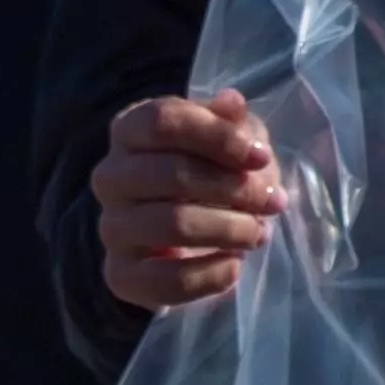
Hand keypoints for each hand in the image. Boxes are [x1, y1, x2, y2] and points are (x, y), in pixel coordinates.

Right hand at [93, 89, 278, 312]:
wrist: (182, 234)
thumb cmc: (208, 171)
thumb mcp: (226, 140)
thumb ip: (230, 122)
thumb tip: (231, 103)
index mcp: (129, 131)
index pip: (163, 121)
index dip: (218, 137)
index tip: (261, 157)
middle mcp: (110, 176)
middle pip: (172, 174)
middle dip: (235, 189)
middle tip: (274, 202)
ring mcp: (112, 227)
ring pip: (172, 224)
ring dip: (230, 229)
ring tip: (259, 233)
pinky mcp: (120, 275)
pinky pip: (166, 280)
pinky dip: (211, 275)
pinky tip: (235, 265)